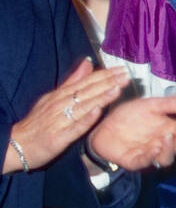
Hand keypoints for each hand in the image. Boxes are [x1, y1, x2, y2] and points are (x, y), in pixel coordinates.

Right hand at [3, 59, 127, 173]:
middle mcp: (60, 105)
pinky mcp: (59, 137)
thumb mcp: (53, 97)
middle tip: (126, 76)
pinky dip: (86, 119)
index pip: (85, 82)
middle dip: (108, 83)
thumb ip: (72, 81)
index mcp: (60, 96)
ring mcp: (60, 121)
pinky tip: (98, 112)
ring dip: (100, 97)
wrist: (18, 145)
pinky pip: (75, 127)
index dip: (104, 75)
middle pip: (87, 92)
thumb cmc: (39, 121)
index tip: (121, 69)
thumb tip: (87, 62)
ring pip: (83, 107)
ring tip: (117, 89)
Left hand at [87, 92, 175, 170]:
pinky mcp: (135, 161)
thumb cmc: (130, 116)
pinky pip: (146, 162)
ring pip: (166, 159)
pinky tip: (153, 148)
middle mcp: (163, 145)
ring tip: (166, 137)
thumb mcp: (154, 105)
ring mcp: (150, 154)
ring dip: (169, 150)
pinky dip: (151, 157)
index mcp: (170, 130)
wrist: (102, 125)